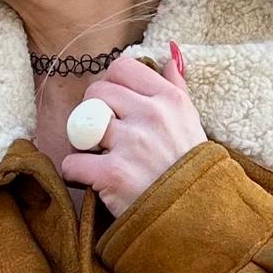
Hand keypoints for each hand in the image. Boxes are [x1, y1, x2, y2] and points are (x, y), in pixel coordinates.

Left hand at [58, 41, 204, 211]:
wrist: (200, 218)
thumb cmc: (192, 169)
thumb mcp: (192, 122)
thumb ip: (177, 86)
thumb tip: (171, 55)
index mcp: (169, 99)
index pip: (122, 68)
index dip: (111, 85)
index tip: (114, 106)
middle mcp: (151, 116)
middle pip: (96, 93)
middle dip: (92, 112)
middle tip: (102, 134)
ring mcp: (131, 144)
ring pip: (81, 125)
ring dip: (82, 141)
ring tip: (96, 155)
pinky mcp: (113, 174)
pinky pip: (72, 162)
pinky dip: (75, 173)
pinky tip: (91, 179)